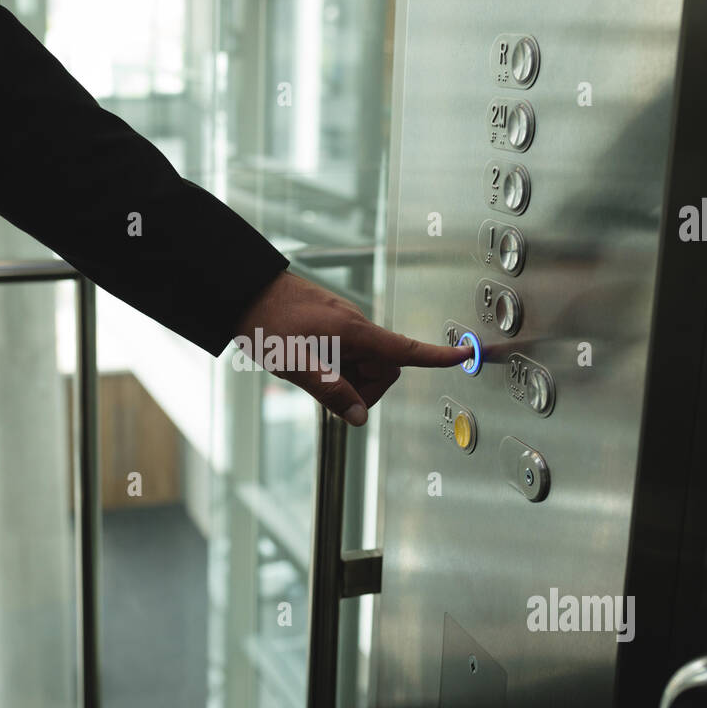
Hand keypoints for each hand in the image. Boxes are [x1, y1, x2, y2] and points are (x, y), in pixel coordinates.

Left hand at [233, 271, 473, 425]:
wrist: (242, 290)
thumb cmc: (266, 321)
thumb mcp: (294, 363)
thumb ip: (329, 391)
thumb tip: (359, 416)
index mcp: (353, 331)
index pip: (404, 349)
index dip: (435, 356)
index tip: (464, 355)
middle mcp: (354, 327)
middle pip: (382, 369)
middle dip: (361, 388)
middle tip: (324, 387)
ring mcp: (343, 327)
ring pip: (361, 366)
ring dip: (343, 379)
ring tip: (307, 370)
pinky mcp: (332, 328)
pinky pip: (346, 356)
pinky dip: (333, 369)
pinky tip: (305, 362)